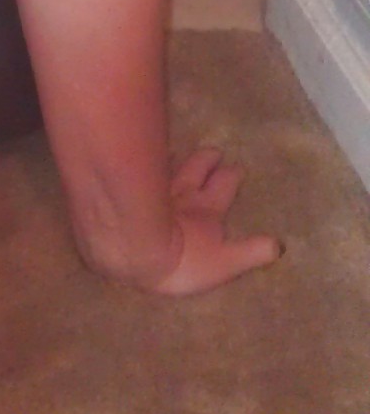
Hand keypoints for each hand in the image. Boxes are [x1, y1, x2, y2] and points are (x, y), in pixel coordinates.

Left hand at [150, 146, 281, 296]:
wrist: (135, 249)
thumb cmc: (183, 259)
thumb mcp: (226, 262)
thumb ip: (251, 252)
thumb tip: (279, 245)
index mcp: (207, 210)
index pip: (224, 186)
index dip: (231, 176)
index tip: (237, 167)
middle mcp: (183, 194)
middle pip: (197, 169)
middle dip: (208, 160)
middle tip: (215, 151)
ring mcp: (156, 193)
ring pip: (171, 168)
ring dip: (178, 160)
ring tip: (178, 151)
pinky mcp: (133, 195)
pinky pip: (142, 174)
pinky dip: (146, 165)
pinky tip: (141, 159)